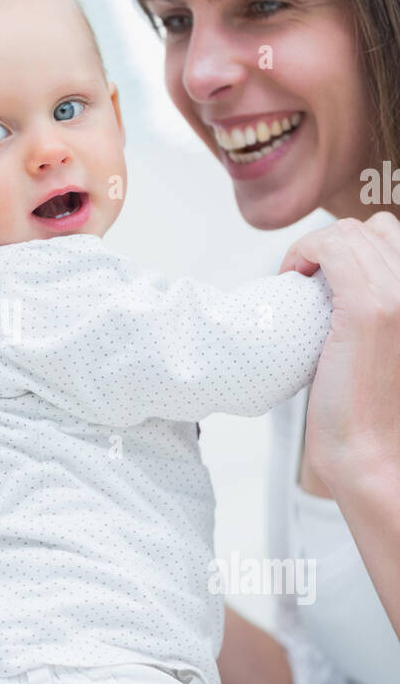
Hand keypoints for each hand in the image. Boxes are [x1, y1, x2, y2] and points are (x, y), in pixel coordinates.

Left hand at [278, 213, 399, 490]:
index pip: (392, 236)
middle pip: (374, 229)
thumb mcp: (379, 345)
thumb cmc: (369, 410)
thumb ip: (371, 309)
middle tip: (306, 279)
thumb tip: (332, 283)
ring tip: (299, 280)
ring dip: (315, 248)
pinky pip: (334, 247)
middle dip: (333, 244)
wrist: (371, 455)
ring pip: (351, 233)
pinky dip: (306, 250)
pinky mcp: (371, 309)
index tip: (322, 275)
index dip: (352, 248)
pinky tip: (294, 275)